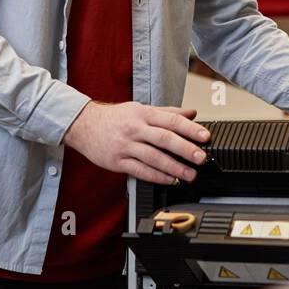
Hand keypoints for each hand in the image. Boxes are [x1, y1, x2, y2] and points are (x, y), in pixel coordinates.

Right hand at [63, 101, 210, 184]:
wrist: (82, 125)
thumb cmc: (115, 118)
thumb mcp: (141, 109)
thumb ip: (168, 112)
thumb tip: (192, 113)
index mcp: (143, 114)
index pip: (172, 120)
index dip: (190, 129)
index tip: (205, 137)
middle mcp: (135, 129)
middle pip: (164, 139)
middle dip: (185, 149)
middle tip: (201, 158)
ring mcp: (125, 146)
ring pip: (153, 157)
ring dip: (174, 167)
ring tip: (190, 174)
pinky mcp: (117, 161)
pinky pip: (140, 170)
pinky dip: (156, 176)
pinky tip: (169, 179)